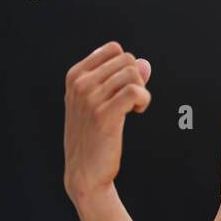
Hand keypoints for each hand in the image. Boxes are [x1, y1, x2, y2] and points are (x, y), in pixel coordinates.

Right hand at [64, 42, 151, 202]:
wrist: (84, 172)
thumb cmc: (95, 135)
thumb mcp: (101, 102)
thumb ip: (122, 79)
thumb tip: (145, 64)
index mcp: (75, 76)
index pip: (113, 49)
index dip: (127, 66)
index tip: (123, 87)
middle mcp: (80, 84)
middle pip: (127, 59)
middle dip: (136, 78)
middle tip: (131, 101)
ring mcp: (89, 98)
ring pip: (133, 74)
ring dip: (141, 90)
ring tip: (134, 107)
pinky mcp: (103, 115)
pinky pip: (135, 91)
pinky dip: (144, 99)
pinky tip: (138, 111)